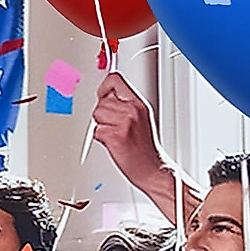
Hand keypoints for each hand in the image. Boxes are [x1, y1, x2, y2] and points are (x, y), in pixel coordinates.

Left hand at [91, 72, 164, 188]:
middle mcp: (132, 110)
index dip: (104, 87)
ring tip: (115, 136)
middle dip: (102, 114)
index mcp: (139, 104)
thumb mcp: (141, 119)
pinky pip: (96, 131)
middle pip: (101, 101)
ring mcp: (124, 123)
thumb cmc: (144, 148)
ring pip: (97, 114)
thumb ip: (125, 105)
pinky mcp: (116, 136)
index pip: (114, 80)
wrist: (153, 170)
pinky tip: (114, 145)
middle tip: (114, 127)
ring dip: (101, 126)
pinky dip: (101, 139)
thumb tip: (105, 96)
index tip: (102, 96)